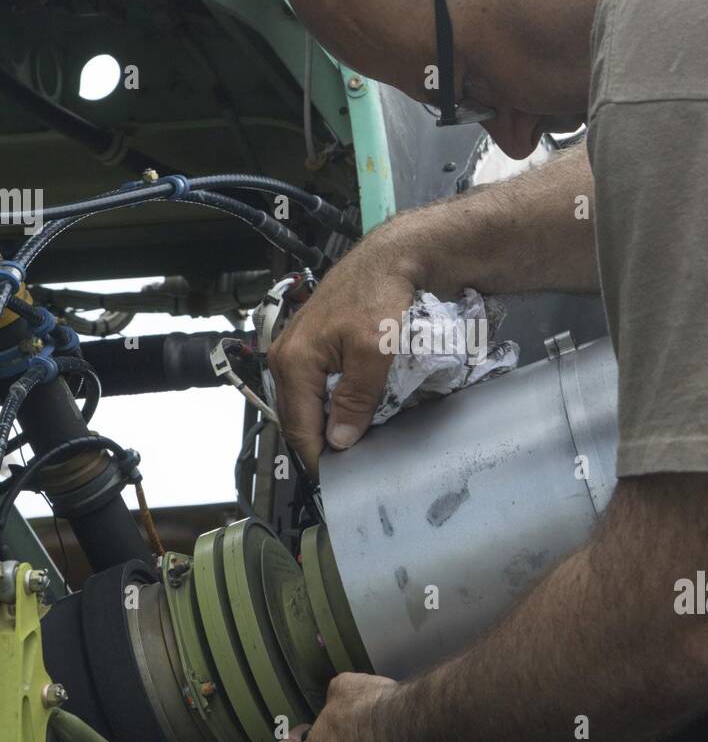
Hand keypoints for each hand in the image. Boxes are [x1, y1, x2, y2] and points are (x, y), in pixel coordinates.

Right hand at [267, 232, 416, 476]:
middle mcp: (284, 356)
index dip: (318, 458)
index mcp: (293, 362)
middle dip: (319, 443)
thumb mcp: (375, 354)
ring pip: (304, 402)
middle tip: (348, 467)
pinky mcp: (309, 343)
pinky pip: (312, 386)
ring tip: (349, 444)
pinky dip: (326, 404)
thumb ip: (357, 401)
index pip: (299, 428)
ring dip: (323, 424)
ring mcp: (294, 348)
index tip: (338, 482)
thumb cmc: (380, 299)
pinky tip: (346, 413)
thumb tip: (340, 442)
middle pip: (297, 417)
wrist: (389, 259)